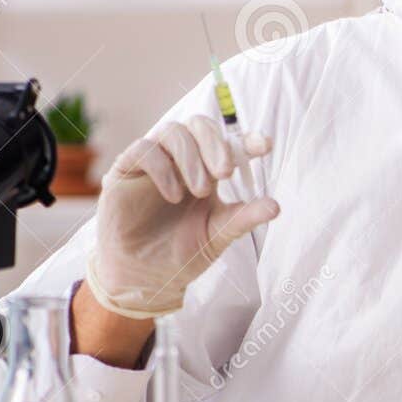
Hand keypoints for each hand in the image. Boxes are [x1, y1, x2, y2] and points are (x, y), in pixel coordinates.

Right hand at [85, 117, 279, 318]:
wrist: (145, 276)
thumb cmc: (184, 251)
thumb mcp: (219, 234)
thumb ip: (245, 218)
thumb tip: (276, 206)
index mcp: (209, 170)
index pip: (228, 143)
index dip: (247, 140)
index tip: (265, 146)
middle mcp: (182, 160)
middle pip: (199, 125)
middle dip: (216, 144)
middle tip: (225, 173)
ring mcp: (154, 162)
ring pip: (173, 132)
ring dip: (191, 157)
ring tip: (201, 191)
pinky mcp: (126, 170)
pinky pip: (143, 150)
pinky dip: (162, 169)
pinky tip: (174, 196)